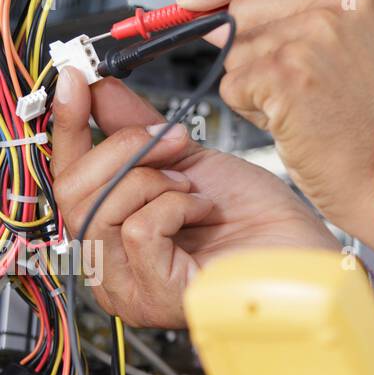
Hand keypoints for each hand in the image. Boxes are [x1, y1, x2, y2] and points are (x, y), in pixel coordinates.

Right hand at [51, 68, 339, 327]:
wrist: (307, 252)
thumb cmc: (263, 223)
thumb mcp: (193, 162)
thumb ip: (140, 132)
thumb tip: (100, 89)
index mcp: (114, 235)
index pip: (65, 177)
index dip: (68, 125)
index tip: (76, 80)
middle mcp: (112, 266)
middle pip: (72, 191)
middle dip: (126, 149)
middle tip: (174, 142)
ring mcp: (129, 287)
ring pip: (99, 207)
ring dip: (155, 179)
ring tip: (194, 186)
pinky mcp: (155, 294)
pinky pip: (137, 229)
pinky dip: (175, 205)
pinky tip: (203, 210)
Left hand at [172, 0, 373, 279]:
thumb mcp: (357, 35)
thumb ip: (295, 3)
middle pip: (241, 2)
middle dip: (250, 44)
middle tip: (300, 78)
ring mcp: (316, 33)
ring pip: (234, 45)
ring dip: (255, 79)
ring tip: (307, 99)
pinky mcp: (289, 74)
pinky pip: (234, 82)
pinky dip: (254, 108)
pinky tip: (298, 118)